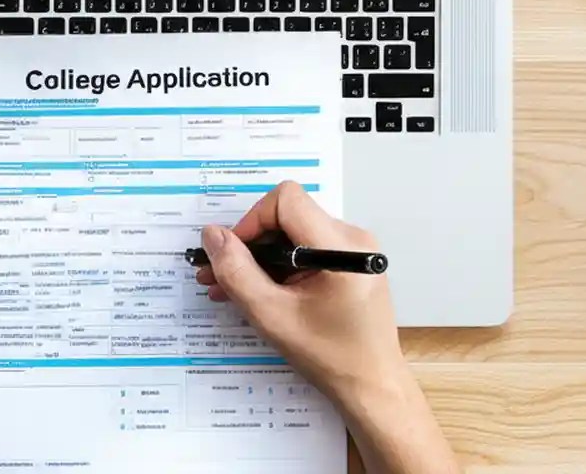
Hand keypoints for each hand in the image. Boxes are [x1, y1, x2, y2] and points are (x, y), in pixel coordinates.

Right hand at [196, 182, 460, 473]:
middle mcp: (354, 240)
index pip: (287, 200)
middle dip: (250, 244)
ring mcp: (355, 251)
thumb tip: (212, 235)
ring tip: (230, 287)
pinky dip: (279, 267)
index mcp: (342, 248)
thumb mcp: (273, 316)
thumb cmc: (330, 356)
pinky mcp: (350, 263)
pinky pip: (307, 250)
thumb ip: (238, 272)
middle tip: (218, 274)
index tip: (232, 254)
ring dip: (260, 258)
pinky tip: (257, 290)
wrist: (372, 385)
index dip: (252, 220)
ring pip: (294, 234)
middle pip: (288, 217)